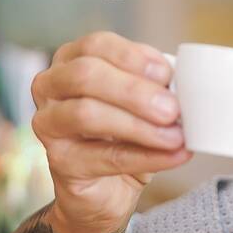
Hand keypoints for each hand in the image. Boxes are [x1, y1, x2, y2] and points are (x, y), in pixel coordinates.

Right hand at [31, 31, 190, 232]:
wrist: (107, 187)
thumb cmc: (124, 133)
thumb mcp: (142, 102)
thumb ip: (155, 87)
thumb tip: (184, 84)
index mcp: (71, 60)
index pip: (96, 45)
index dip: (133, 57)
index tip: (166, 73)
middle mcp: (50, 87)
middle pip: (86, 76)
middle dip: (134, 91)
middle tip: (172, 109)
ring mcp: (48, 124)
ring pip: (87, 114)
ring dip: (139, 125)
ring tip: (176, 136)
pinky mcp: (59, 161)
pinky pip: (105, 157)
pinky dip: (146, 156)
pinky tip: (174, 156)